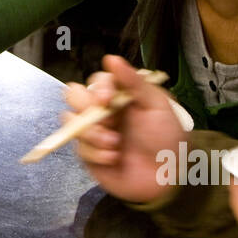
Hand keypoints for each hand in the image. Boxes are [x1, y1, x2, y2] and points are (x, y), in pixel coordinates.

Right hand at [63, 54, 182, 203]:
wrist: (166, 179)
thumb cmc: (167, 140)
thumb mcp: (157, 106)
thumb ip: (134, 82)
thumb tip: (111, 59)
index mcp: (120, 96)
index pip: (97, 81)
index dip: (98, 88)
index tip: (107, 100)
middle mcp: (103, 111)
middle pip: (73, 95)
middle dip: (85, 106)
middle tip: (107, 120)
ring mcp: (94, 132)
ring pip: (70, 120)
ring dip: (92, 132)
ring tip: (115, 144)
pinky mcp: (88, 154)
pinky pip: (78, 147)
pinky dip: (97, 153)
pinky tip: (114, 158)